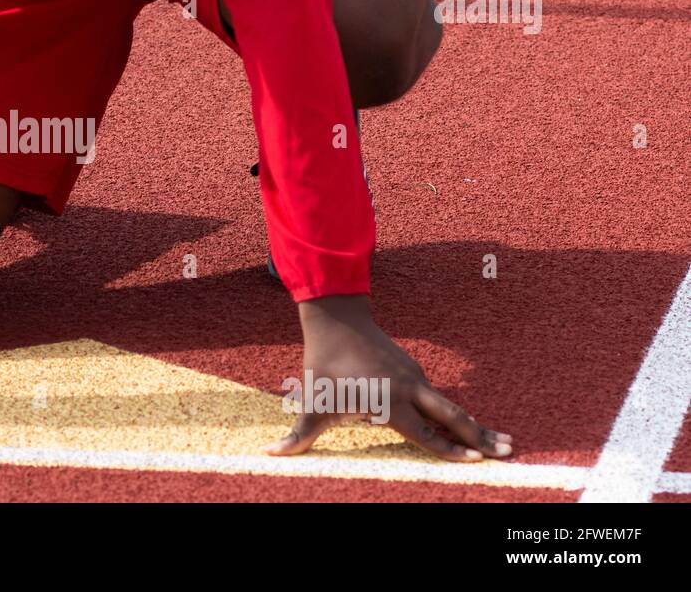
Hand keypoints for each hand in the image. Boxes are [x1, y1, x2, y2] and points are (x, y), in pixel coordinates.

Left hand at [266, 294, 511, 460]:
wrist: (336, 320)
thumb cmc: (324, 365)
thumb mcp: (312, 402)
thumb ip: (300, 434)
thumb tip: (273, 455)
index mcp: (387, 401)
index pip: (423, 432)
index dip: (447, 449)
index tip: (473, 462)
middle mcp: (408, 389)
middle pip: (452, 416)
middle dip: (480, 436)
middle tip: (509, 451)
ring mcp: (414, 377)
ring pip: (450, 405)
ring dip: (474, 424)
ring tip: (504, 440)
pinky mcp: (413, 369)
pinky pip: (437, 395)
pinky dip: (456, 412)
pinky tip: (469, 425)